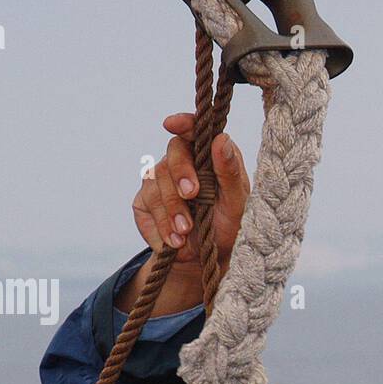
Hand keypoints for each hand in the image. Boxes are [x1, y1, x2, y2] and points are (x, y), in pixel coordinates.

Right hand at [119, 114, 251, 317]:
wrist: (206, 261)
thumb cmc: (228, 227)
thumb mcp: (237, 204)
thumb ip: (231, 172)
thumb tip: (222, 140)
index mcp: (209, 157)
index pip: (195, 130)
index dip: (183, 122)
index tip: (172, 124)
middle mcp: (184, 163)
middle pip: (174, 151)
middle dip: (181, 172)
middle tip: (191, 194)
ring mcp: (161, 181)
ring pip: (157, 179)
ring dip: (172, 208)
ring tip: (185, 232)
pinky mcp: (145, 202)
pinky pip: (147, 203)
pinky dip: (161, 223)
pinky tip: (175, 240)